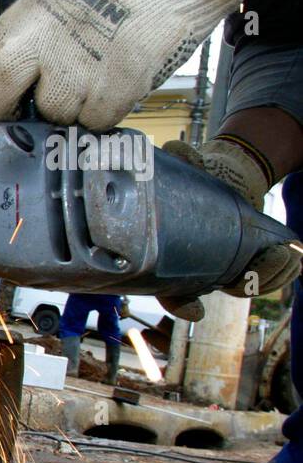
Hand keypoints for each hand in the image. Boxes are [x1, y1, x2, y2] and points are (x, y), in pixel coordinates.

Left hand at [0, 0, 240, 129]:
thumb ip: (24, 35)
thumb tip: (0, 78)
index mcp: (26, 14)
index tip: (9, 90)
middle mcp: (44, 40)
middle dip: (4, 112)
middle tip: (24, 112)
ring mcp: (78, 65)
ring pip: (52, 113)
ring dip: (70, 108)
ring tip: (93, 79)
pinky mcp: (115, 84)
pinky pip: (94, 121)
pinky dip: (105, 112)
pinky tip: (116, 84)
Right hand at [161, 138, 296, 309]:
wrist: (225, 182)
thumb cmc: (201, 181)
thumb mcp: (193, 169)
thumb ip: (185, 161)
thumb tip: (177, 151)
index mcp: (176, 258)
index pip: (172, 293)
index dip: (181, 305)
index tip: (196, 311)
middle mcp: (202, 271)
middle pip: (225, 291)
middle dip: (250, 281)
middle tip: (265, 261)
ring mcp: (228, 271)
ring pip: (253, 286)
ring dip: (274, 275)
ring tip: (285, 252)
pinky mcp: (251, 266)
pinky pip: (270, 280)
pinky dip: (284, 272)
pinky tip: (291, 255)